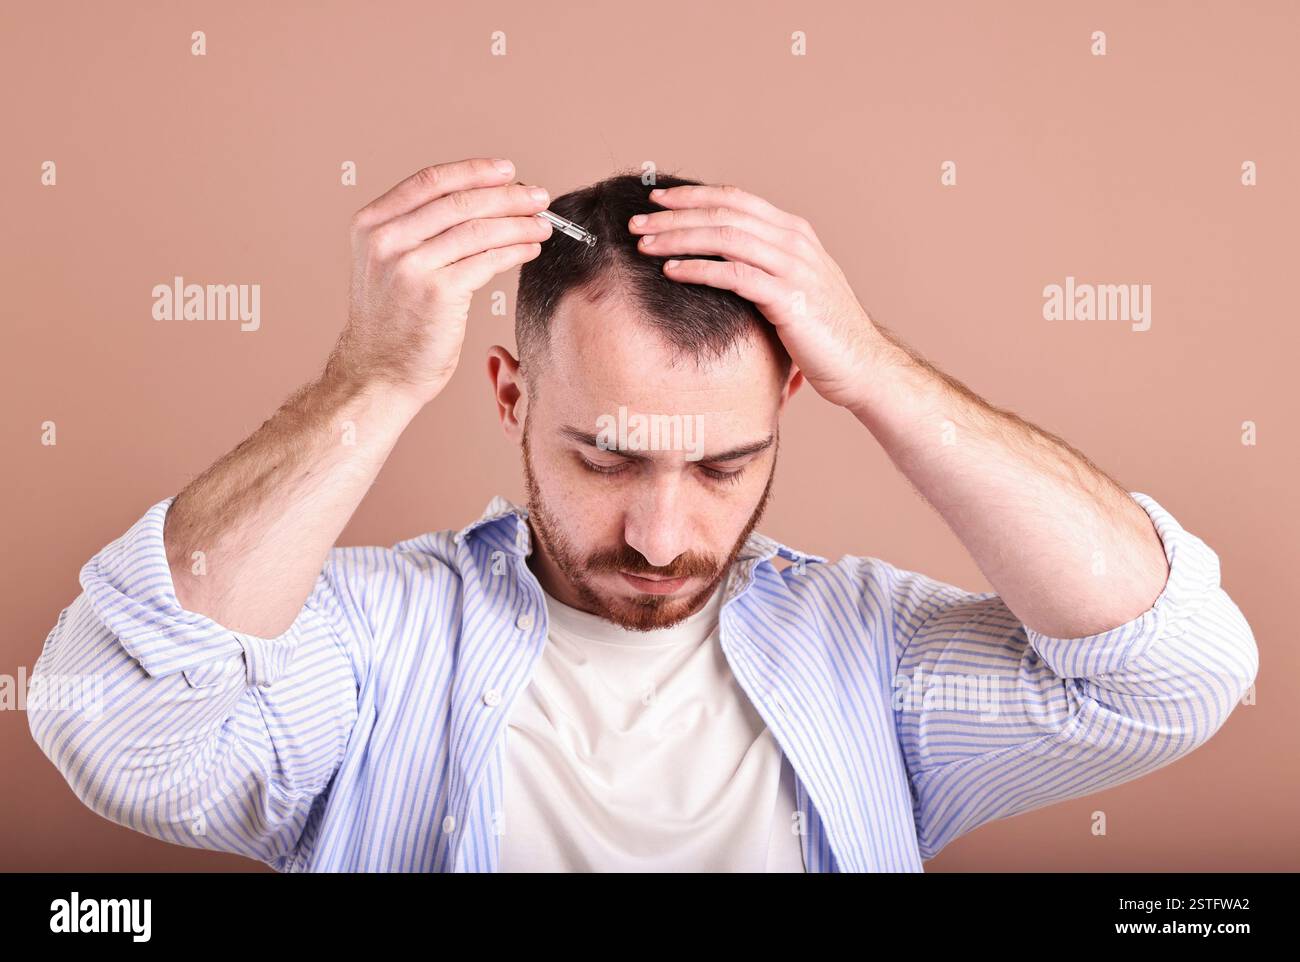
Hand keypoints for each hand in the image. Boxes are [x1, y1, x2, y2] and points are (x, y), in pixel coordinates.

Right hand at [327, 157, 552, 405]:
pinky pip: (487, 261)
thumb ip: (417, 231)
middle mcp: (387, 240)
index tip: (507, 171)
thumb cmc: (391, 323)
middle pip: (460, 202)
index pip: (430, 182)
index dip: (474, 172)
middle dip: (507, 196)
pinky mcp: (438, 293)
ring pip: (478, 230)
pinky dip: (514, 251)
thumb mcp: (388, 264)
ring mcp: (411, 266)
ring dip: (518, 223)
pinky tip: (530, 249)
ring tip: (543, 223)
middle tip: (538, 196)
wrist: (378, 373)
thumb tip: (479, 201)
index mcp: (372, 224)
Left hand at [627, 183, 879, 410]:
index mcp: (794, 233)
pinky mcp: (790, 298)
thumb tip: (720, 262)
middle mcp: (795, 242)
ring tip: (645, 246)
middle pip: (724, 213)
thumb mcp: (793, 287)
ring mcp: (795, 268)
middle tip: (637, 223)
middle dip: (675, 216)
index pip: (736, 199)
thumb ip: (763, 266)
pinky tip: (672, 272)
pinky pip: (735, 275)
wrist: (862, 365)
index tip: (657, 201)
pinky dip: (700, 269)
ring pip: (726, 237)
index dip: (694, 196)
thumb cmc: (822, 333)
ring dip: (680, 238)